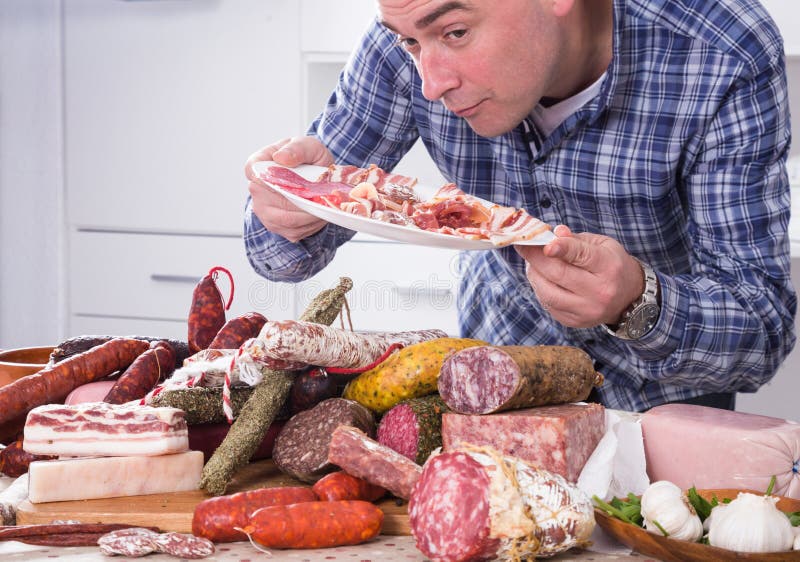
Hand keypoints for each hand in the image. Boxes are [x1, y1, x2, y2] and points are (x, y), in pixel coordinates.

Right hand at [244, 137, 334, 242]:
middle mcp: (256, 191)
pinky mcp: (278, 227)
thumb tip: (282, 158)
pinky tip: (319, 212)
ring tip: (323, 203)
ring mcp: (265, 212)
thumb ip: (296, 149)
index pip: (256, 175)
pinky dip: (312, 224)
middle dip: (303, 200)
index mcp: (257, 166)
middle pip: (277, 202)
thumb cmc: (308, 158)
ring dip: (310, 214)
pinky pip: (295, 230)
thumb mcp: (308, 146)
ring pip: (288, 220)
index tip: (300, 180)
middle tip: (322, 195)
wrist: (315, 175)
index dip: (277, 180)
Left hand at [515, 225, 645, 327]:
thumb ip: (576, 240)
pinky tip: (541, 279)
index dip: (561, 248)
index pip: (582, 256)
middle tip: (523, 246)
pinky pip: (548, 305)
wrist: (629, 298)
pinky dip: (540, 289)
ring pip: (548, 293)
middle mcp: (600, 292)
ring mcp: (587, 310)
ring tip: (532, 264)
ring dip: (534, 275)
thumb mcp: (602, 245)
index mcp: (609, 267)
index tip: (545, 243)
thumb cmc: (612, 265)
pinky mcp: (575, 322)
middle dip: (535, 258)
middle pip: (558, 274)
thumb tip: (555, 234)